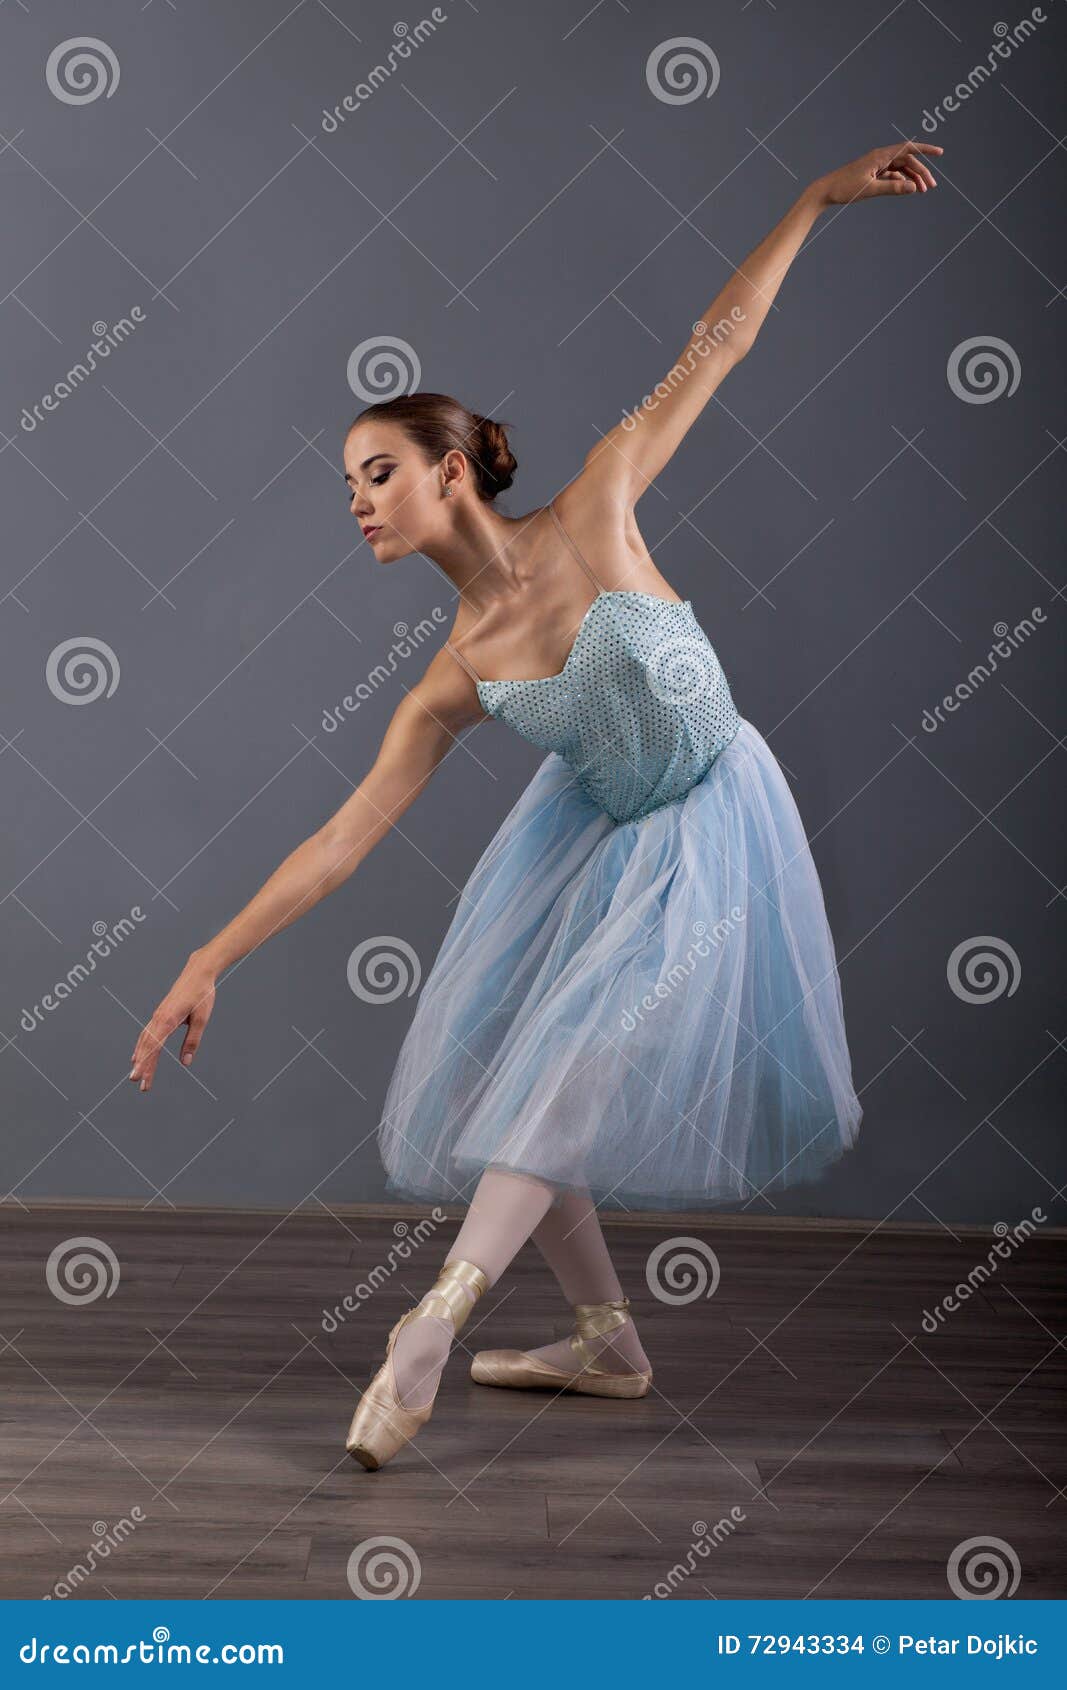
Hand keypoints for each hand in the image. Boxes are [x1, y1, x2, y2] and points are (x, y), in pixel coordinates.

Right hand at [129, 952, 216, 1092]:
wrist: (198, 973)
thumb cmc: (202, 995)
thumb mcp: (201, 1019)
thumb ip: (192, 1041)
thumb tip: (186, 1062)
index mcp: (168, 1020)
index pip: (154, 1046)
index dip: (146, 1064)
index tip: (140, 1078)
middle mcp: (158, 1018)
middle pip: (147, 1047)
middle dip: (143, 1067)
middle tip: (140, 1086)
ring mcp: (157, 1016)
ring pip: (145, 1040)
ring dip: (141, 1058)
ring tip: (137, 1075)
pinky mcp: (160, 1014)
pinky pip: (147, 1033)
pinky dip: (142, 1046)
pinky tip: (138, 1055)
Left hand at [814, 142, 942, 206]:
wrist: (825, 191)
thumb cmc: (844, 188)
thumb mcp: (870, 190)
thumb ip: (893, 188)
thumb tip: (913, 188)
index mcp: (880, 156)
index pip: (908, 149)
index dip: (925, 150)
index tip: (940, 153)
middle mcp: (880, 157)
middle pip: (907, 161)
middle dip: (921, 172)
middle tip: (930, 187)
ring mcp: (877, 165)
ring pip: (901, 168)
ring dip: (912, 178)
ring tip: (922, 191)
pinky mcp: (873, 173)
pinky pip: (893, 174)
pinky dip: (902, 181)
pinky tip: (908, 189)